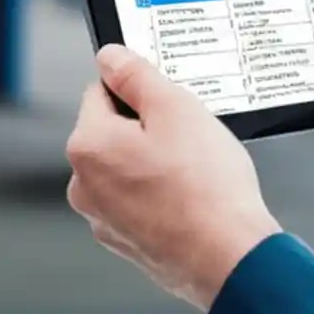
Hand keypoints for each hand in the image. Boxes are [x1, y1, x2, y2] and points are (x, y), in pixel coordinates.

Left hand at [66, 45, 281, 309]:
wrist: (229, 257)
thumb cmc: (206, 189)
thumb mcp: (176, 108)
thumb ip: (137, 76)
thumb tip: (111, 57)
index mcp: (88, 145)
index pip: (101, 91)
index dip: (139, 89)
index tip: (167, 99)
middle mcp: (84, 184)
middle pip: (113, 131)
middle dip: (147, 127)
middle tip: (188, 136)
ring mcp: (103, 217)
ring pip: (128, 167)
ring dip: (154, 161)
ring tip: (194, 170)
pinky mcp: (125, 239)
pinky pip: (139, 199)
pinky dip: (160, 193)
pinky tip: (190, 195)